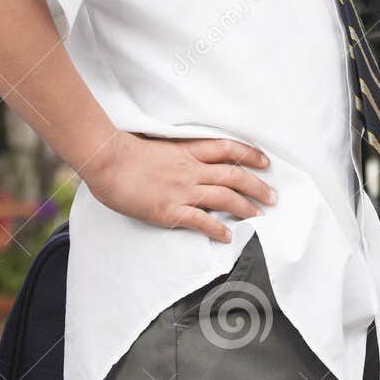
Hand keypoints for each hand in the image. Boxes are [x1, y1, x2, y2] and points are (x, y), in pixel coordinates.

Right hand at [80, 131, 275, 242]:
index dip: (249, 154)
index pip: (226, 148)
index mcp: (186, 150)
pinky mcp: (171, 210)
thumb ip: (171, 153)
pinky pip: (201, 221)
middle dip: (257, 186)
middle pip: (233, 175)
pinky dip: (217, 229)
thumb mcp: (153, 144)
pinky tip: (228, 236)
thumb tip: (176, 159)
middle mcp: (190, 169)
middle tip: (273, 197)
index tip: (265, 161)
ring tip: (260, 217)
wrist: (106, 159)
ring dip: (246, 207)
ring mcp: (182, 190)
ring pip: (224, 197)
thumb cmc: (122, 151)